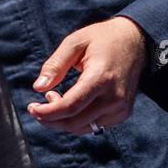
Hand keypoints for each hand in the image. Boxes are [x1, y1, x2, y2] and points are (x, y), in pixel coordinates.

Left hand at [26, 16, 146, 135]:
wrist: (136, 41)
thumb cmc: (102, 39)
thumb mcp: (75, 42)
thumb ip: (55, 65)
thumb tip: (38, 87)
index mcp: (101, 78)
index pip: (70, 106)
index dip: (47, 112)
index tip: (32, 108)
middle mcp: (114, 97)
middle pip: (74, 122)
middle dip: (50, 118)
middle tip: (41, 102)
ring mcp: (120, 108)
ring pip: (82, 128)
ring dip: (63, 120)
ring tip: (56, 98)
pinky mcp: (123, 113)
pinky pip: (94, 126)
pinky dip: (77, 120)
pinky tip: (73, 103)